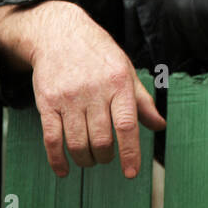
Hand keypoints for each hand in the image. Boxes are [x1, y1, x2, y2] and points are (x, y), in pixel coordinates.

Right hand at [0, 0, 165, 177]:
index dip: (130, 152)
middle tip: (107, 157)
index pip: (126, 124)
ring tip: (90, 160)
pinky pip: (51, 138)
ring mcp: (68, 98)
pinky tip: (64, 169)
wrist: (60, 35)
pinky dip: (57, 160)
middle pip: (101, 138)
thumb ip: (142, 101)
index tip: (131, 172)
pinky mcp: (47, 102)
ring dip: (85, 159)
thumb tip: (160, 125)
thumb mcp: (126, 71)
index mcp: (118, 83)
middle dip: (106, 156)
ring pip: (77, 143)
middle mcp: (94, 91)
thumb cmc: (99, 55)